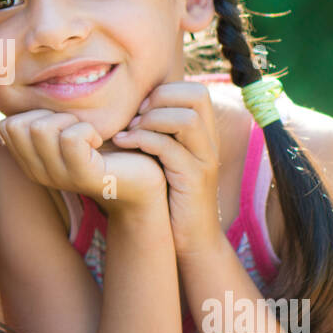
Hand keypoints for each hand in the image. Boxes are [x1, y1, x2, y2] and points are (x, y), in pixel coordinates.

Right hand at [0, 110, 166, 210]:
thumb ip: (47, 115)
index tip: (62, 123)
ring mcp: (59, 177)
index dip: (34, 114)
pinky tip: (98, 141)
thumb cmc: (107, 147)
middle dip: (51, 114)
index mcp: (30, 161)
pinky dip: (87, 129)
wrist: (141, 181)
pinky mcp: (84, 176)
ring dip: (70, 120)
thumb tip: (21, 81)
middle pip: (20, 125)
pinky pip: (71, 137)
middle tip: (78, 127)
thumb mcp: (69, 128)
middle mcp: (38, 173)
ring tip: (89, 134)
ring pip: (42, 128)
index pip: (7, 126)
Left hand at [112, 82, 224, 258]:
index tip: (139, 110)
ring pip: (186, 120)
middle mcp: (209, 143)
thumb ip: (157, 133)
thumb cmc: (170, 198)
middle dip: (159, 99)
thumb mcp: (165, 159)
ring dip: (150, 120)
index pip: (195, 91)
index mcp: (204, 134)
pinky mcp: (193, 180)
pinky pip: (170, 148)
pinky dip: (142, 140)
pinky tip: (122, 144)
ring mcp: (204, 161)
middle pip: (197, 96)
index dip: (164, 91)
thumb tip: (131, 108)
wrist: (191, 241)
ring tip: (127, 132)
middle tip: (134, 117)